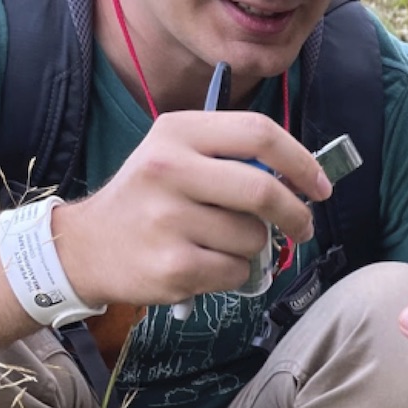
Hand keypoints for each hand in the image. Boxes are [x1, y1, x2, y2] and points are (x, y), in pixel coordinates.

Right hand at [51, 110, 331, 308]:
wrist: (86, 247)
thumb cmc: (149, 201)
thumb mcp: (178, 157)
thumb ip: (233, 159)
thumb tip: (302, 178)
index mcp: (177, 132)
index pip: (259, 133)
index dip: (301, 160)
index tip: (320, 185)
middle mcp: (169, 169)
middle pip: (264, 189)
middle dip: (296, 213)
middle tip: (303, 227)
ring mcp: (168, 220)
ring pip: (253, 238)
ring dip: (253, 248)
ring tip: (220, 244)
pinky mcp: (172, 266)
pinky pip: (236, 272)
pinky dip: (234, 275)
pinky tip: (204, 265)